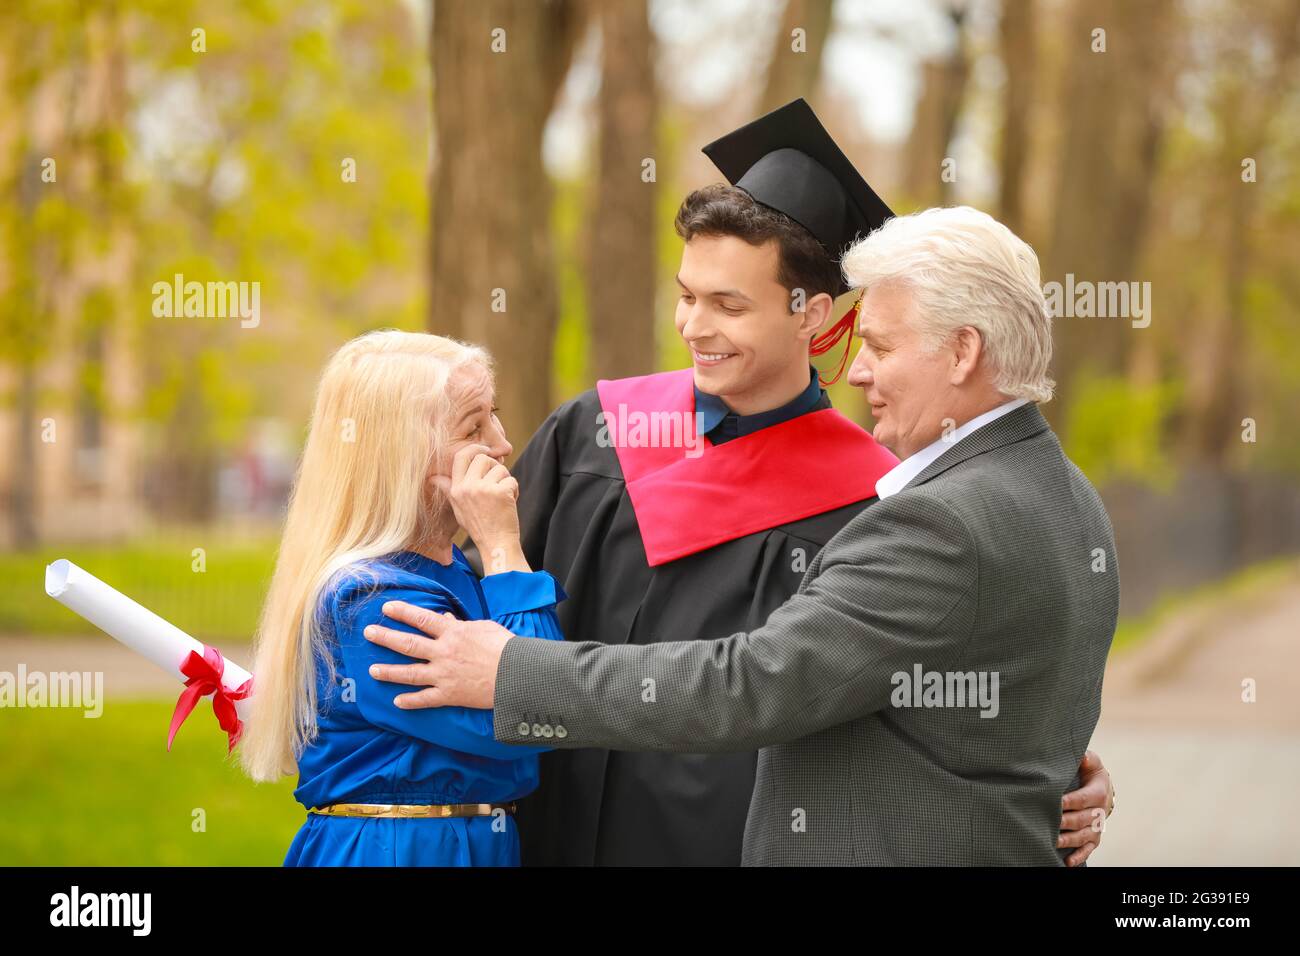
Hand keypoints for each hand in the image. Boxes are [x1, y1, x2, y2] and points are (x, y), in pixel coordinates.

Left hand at [363, 601, 513, 708]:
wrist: (517, 674)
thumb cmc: (504, 647)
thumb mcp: (483, 628)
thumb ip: (461, 625)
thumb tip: (446, 619)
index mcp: (453, 633)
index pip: (421, 619)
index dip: (402, 612)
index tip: (386, 608)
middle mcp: (443, 653)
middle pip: (408, 644)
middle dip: (386, 637)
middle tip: (368, 633)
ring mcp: (444, 675)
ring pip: (409, 673)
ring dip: (389, 672)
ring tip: (373, 670)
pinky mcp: (449, 695)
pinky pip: (425, 699)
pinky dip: (410, 701)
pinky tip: (397, 702)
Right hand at [435, 444, 525, 570]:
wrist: (496, 544)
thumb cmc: (479, 527)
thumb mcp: (458, 508)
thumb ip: (449, 490)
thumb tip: (433, 478)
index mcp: (456, 489)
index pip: (461, 456)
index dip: (475, 449)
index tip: (485, 451)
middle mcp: (467, 487)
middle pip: (483, 458)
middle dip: (494, 467)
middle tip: (497, 481)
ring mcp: (483, 489)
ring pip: (500, 469)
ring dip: (505, 481)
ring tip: (502, 498)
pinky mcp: (500, 493)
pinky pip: (512, 481)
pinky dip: (514, 491)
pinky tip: (509, 504)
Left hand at [1058, 749, 1113, 865]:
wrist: (1103, 788)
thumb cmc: (1091, 773)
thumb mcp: (1091, 762)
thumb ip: (1086, 759)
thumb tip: (1082, 757)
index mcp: (1098, 793)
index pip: (1082, 799)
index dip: (1068, 802)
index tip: (1055, 802)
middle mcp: (1099, 813)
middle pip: (1081, 820)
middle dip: (1065, 822)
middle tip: (1049, 823)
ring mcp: (1096, 827)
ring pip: (1083, 836)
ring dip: (1069, 840)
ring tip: (1053, 842)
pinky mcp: (1094, 838)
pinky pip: (1088, 849)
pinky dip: (1079, 856)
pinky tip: (1067, 863)